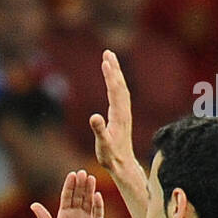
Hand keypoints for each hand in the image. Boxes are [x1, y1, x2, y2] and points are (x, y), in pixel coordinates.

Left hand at [31, 170, 105, 217]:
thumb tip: (33, 205)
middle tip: (83, 173)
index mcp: (64, 216)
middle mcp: (76, 216)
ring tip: (91, 178)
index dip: (70, 186)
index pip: (67, 197)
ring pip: (89, 202)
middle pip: (79, 196)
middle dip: (81, 184)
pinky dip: (98, 204)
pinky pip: (98, 213)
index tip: (72, 174)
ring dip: (90, 190)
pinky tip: (97, 195)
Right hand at [89, 50, 147, 201]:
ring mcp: (124, 113)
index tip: (105, 60)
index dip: (110, 75)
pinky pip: (120, 95)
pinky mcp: (123, 117)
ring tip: (109, 60)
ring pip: (121, 88)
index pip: (114, 90)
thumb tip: (93, 116)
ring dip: (116, 73)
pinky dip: (116, 83)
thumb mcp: (103, 145)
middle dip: (114, 68)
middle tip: (108, 52)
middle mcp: (124, 111)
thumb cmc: (111, 157)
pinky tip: (112, 80)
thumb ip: (99, 130)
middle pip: (120, 84)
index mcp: (119, 115)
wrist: (123, 165)